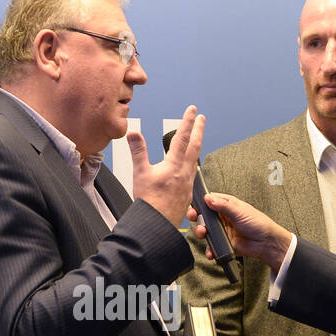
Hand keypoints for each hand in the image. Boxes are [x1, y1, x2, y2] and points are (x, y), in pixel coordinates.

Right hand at [127, 105, 203, 225]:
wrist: (156, 225)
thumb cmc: (148, 202)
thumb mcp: (140, 173)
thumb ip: (138, 151)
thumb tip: (133, 133)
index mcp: (174, 165)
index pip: (183, 137)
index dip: (187, 121)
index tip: (193, 110)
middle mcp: (185, 173)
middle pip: (195, 146)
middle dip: (198, 130)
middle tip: (202, 118)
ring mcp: (188, 184)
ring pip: (195, 159)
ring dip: (197, 145)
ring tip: (197, 138)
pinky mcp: (187, 194)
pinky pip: (192, 173)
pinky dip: (192, 162)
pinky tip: (189, 165)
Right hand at [187, 192, 292, 272]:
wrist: (266, 243)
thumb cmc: (258, 223)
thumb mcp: (239, 211)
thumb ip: (223, 205)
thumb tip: (208, 198)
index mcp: (227, 205)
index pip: (209, 201)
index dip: (200, 202)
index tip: (193, 204)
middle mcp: (222, 217)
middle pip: (203, 215)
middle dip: (195, 216)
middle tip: (193, 216)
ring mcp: (222, 230)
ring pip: (205, 230)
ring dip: (200, 232)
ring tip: (203, 232)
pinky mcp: (223, 243)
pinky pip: (212, 246)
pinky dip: (209, 249)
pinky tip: (211, 251)